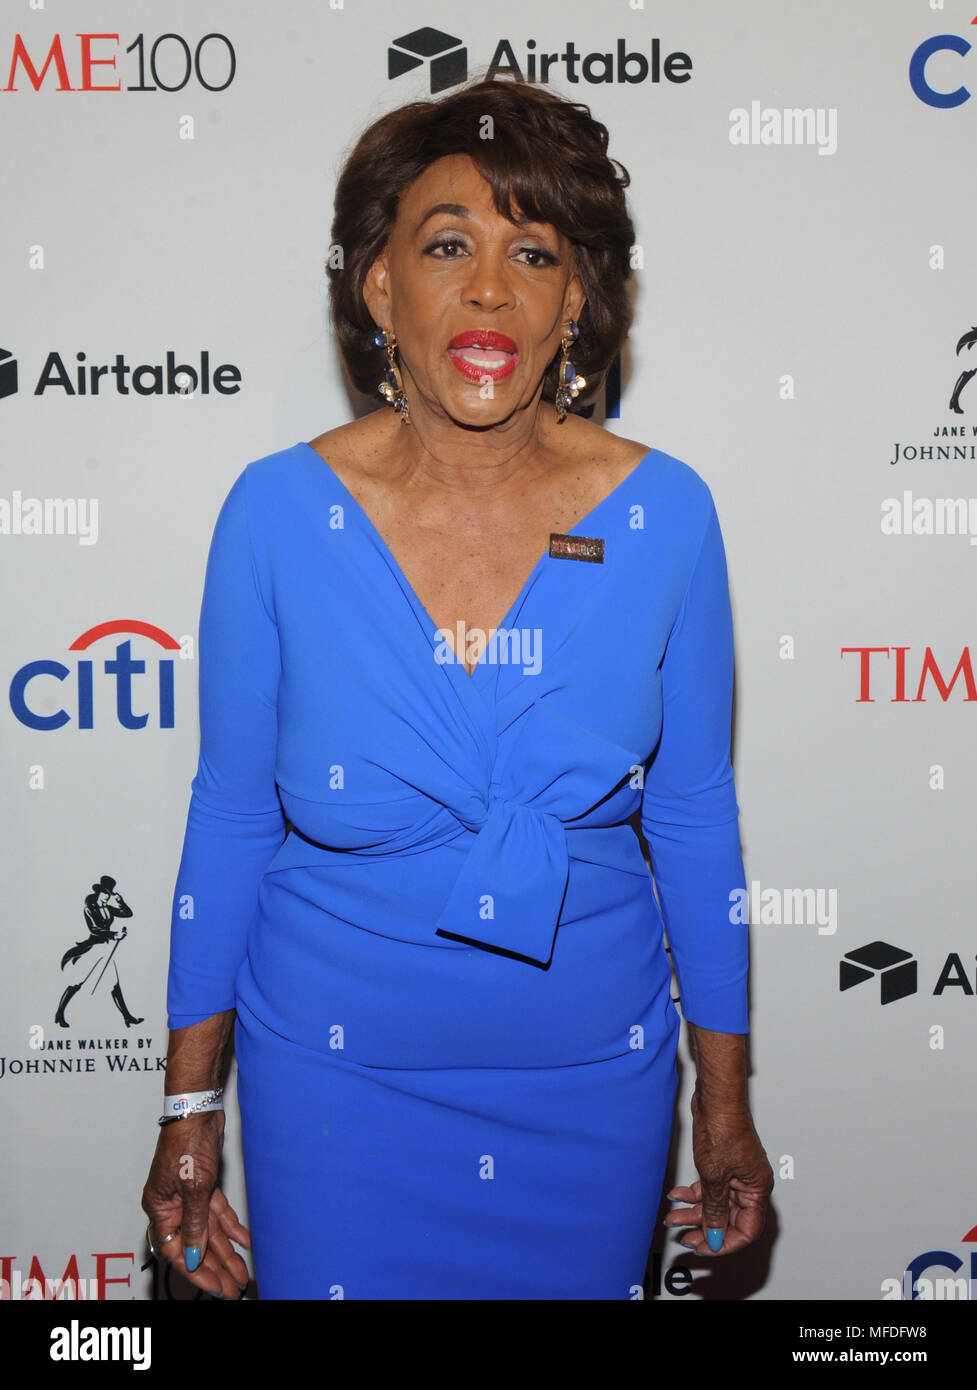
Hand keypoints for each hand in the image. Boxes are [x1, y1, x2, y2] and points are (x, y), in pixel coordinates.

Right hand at [141, 1110, 250, 1297]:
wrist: (199, 1111)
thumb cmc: (187, 1143)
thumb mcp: (194, 1189)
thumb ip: (195, 1224)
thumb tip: (194, 1257)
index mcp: (160, 1210)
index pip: (176, 1251)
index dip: (195, 1271)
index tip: (214, 1287)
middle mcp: (173, 1206)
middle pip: (194, 1245)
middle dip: (214, 1267)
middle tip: (232, 1287)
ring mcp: (189, 1196)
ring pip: (208, 1232)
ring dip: (225, 1252)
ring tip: (241, 1272)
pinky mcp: (205, 1186)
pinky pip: (217, 1214)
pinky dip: (231, 1227)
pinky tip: (245, 1242)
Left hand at [664, 1088, 773, 1255]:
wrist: (715, 1098)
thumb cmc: (722, 1128)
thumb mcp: (714, 1177)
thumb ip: (714, 1210)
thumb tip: (714, 1237)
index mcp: (757, 1189)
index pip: (747, 1230)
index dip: (724, 1243)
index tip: (703, 1248)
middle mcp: (750, 1184)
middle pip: (729, 1218)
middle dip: (704, 1228)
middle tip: (683, 1236)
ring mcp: (736, 1174)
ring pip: (716, 1203)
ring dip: (694, 1212)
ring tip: (673, 1218)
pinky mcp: (723, 1164)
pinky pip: (710, 1188)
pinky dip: (693, 1194)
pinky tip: (677, 1196)